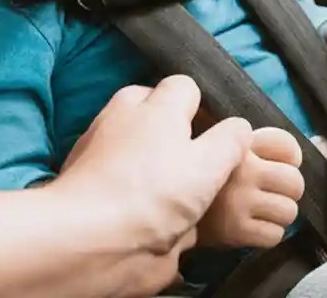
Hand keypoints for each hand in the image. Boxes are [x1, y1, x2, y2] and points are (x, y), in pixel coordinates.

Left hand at [56, 76, 251, 293]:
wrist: (89, 239)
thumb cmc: (154, 194)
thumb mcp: (211, 163)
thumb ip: (230, 140)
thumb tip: (239, 128)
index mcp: (154, 103)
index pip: (186, 87)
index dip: (206, 111)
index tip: (218, 142)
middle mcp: (123, 116)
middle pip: (158, 113)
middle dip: (178, 135)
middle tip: (196, 168)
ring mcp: (99, 147)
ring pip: (138, 146)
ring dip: (156, 165)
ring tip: (173, 197)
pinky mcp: (87, 180)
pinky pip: (120, 175)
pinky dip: (134, 188)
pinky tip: (148, 213)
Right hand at [197, 127, 304, 248]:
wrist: (164, 207)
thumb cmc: (205, 176)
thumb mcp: (233, 148)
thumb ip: (276, 145)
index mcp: (239, 143)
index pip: (288, 145)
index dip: (289, 157)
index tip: (277, 163)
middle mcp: (242, 170)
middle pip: (295, 182)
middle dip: (288, 190)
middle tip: (271, 191)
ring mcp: (240, 201)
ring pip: (290, 211)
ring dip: (280, 213)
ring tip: (262, 209)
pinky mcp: (237, 230)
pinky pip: (275, 235)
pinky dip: (269, 233)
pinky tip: (254, 225)